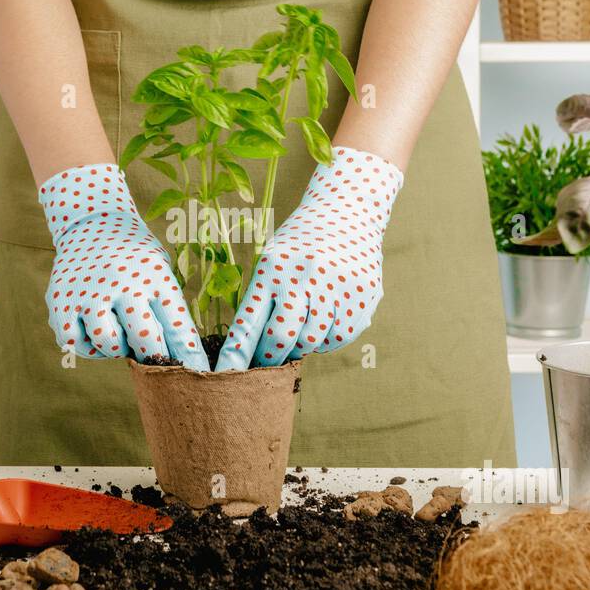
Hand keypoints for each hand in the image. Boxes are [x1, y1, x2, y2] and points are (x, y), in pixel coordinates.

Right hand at [40, 164, 208, 369]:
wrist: (92, 223)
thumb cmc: (136, 257)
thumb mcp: (160, 271)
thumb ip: (169, 312)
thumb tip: (184, 360)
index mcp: (155, 275)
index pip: (178, 326)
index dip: (190, 357)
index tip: (197, 377)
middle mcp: (122, 281)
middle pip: (145, 340)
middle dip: (154, 358)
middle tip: (153, 358)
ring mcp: (89, 291)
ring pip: (108, 344)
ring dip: (117, 348)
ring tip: (119, 332)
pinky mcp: (61, 300)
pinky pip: (75, 343)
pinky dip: (87, 345)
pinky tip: (94, 330)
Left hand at [216, 147, 402, 369]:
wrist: (349, 212)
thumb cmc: (299, 244)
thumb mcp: (272, 260)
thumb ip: (262, 302)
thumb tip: (249, 356)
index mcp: (273, 268)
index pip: (249, 322)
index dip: (237, 355)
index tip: (226, 378)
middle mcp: (305, 276)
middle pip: (281, 338)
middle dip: (270, 359)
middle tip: (265, 367)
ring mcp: (337, 286)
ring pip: (312, 341)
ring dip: (301, 346)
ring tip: (301, 329)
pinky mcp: (362, 297)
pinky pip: (338, 337)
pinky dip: (328, 338)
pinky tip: (326, 317)